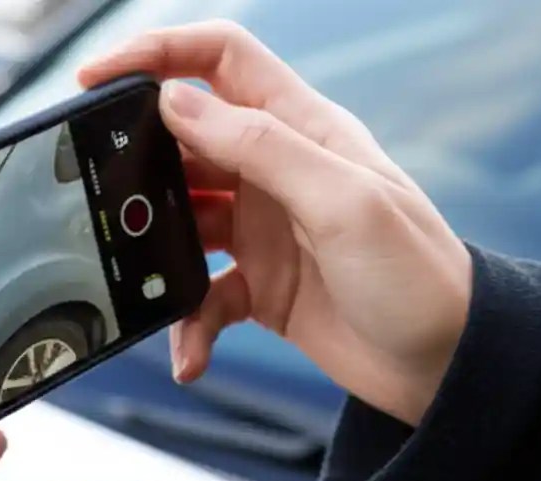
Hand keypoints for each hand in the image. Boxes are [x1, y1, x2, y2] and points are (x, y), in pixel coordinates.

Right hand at [80, 21, 472, 425]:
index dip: (156, 53)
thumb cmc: (418, 278)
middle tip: (102, 195)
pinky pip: (196, 294)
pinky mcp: (254, 284)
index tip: (97, 77)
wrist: (444, 368)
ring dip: (156, 255)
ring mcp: (260, 228)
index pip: (218, 59)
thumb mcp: (343, 202)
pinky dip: (185, 322)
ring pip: (178, 220)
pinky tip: (189, 352)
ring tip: (149, 285)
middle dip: (137, 164)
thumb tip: (175, 103)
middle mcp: (273, 171)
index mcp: (301, 129)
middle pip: (182, 138)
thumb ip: (260, 147)